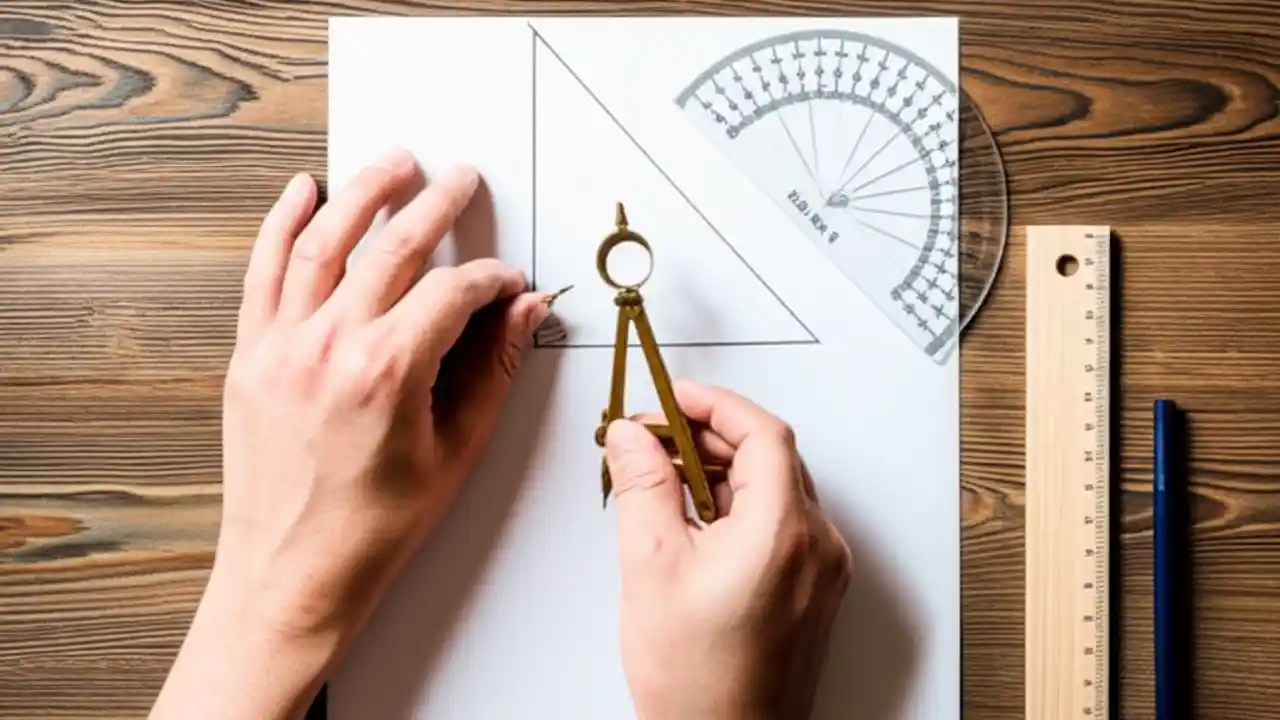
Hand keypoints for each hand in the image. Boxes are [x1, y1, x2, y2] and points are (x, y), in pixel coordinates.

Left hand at [152, 149, 548, 719]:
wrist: (292, 575)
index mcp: (388, 371)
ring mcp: (282, 346)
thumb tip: (525, 313)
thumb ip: (491, 370)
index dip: (492, 278)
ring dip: (362, 194)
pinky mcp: (251, 356)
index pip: (454, 291)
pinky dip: (280, 225)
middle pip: (393, 248)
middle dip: (435, 205)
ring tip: (394, 164)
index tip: (508, 281)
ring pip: (324, 242)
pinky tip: (300, 194)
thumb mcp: (455, 451)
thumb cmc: (374, 528)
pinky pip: (264, 272)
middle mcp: (330, 346)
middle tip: (460, 178)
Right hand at [605, 381, 852, 719]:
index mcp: (784, 531)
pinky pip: (780, 523)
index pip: (762, 432)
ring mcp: (821, 569)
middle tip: (654, 437)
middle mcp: (817, 545)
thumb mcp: (651, 566)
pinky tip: (694, 518)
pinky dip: (739, 506)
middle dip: (710, 436)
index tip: (673, 397)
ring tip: (664, 478)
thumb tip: (632, 437)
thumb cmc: (698, 683)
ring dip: (722, 471)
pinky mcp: (812, 589)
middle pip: (771, 456)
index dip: (714, 403)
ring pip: (774, 489)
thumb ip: (643, 486)